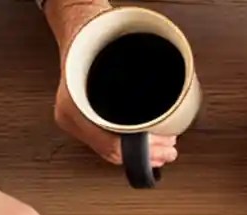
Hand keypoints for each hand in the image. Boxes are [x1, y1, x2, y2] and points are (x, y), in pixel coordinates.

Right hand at [47, 0, 178, 168]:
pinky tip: (144, 142)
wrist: (80, 28)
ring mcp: (75, 120)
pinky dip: (129, 143)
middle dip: (146, 155)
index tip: (164, 149)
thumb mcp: (124, 64)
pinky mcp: (83, 119)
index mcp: (76, 108)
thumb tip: (174, 110)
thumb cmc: (96, 40)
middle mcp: (72, 117)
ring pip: (110, 150)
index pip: (112, 146)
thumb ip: (145, 90)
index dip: (144, 152)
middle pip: (112, 153)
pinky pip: (107, 140)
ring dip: (139, 152)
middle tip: (168, 152)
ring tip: (162, 150)